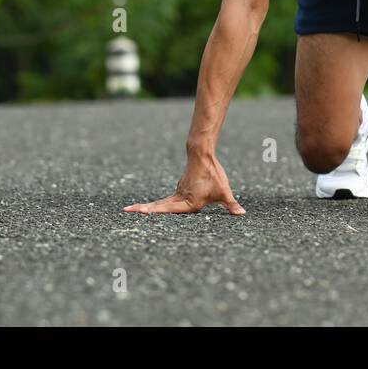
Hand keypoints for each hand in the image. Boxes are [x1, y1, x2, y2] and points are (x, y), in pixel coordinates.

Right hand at [124, 152, 245, 214]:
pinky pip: (165, 200)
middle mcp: (179, 198)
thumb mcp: (224, 192)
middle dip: (142, 210)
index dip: (154, 213)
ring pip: (159, 203)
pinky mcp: (178, 189)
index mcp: (189, 202)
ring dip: (146, 207)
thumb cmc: (213, 174)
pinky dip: (155, 205)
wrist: (203, 154)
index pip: (168, 210)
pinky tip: (151, 209)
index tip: (140, 212)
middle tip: (126, 211)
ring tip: (131, 210)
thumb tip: (242, 214)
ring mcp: (177, 193)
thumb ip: (231, 205)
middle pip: (157, 206)